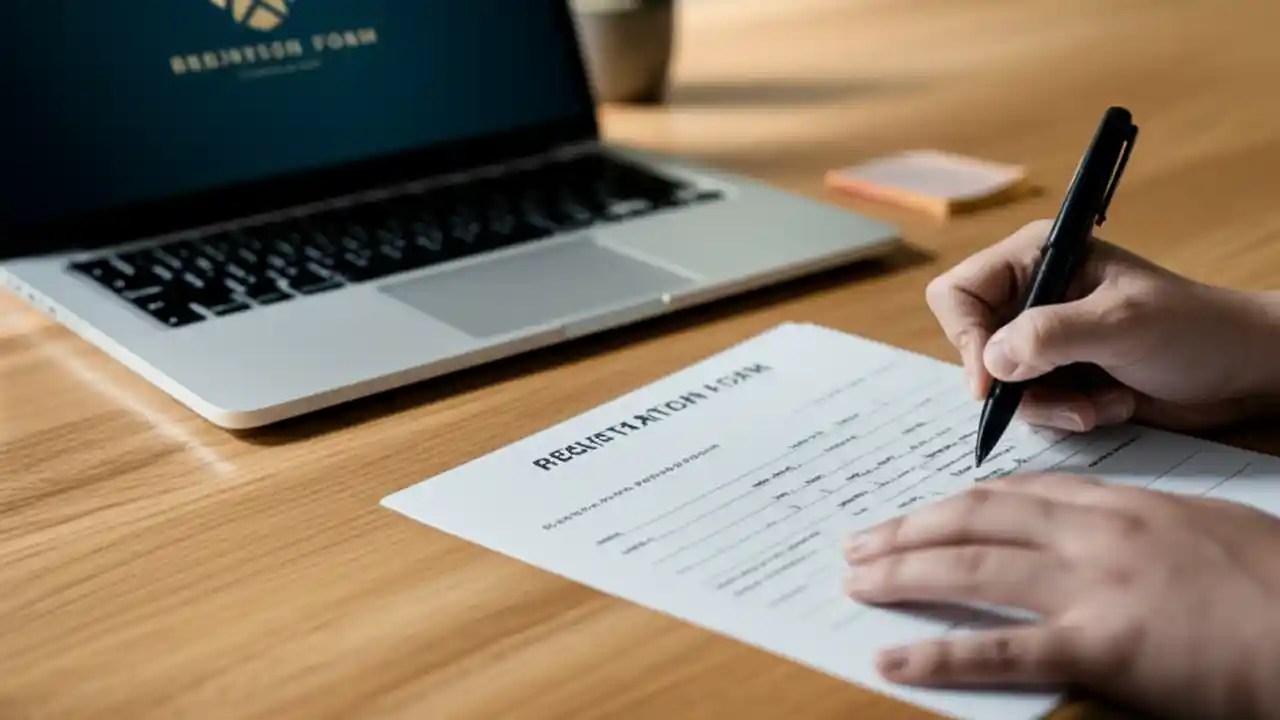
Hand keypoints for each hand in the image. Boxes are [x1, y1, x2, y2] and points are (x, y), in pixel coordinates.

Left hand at [843, 475, 1279, 719]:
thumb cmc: (1278, 586)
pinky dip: (939, 655)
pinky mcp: (1102, 648)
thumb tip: (1102, 542)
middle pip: (977, 517)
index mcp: (1124, 506)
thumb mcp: (1208, 533)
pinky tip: (894, 660)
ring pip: (973, 566)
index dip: (960, 503)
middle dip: (910, 528)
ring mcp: (1095, 587)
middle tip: (861, 542)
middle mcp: (1097, 535)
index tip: (923, 513)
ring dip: (902, 572)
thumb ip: (1142, 531)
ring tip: (856, 581)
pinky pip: (1001, 650)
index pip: (1020, 492)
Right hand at [926, 220, 1279, 430]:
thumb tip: (990, 361)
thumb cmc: (1193, 330)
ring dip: (1051, 404)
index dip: (967, 337)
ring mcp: (1044, 337)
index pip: (959, 293)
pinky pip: (1031, 406)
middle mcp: (1032, 294)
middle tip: (1064, 396)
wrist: (1241, 371)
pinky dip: (1068, 414)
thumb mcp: (1120, 324)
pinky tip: (1111, 403)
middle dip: (1019, 383)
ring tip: (1102, 402)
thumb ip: (1050, 336)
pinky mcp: (1059, 374)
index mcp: (1038, 257)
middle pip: (975, 346)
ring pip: (1002, 385)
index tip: (992, 380)